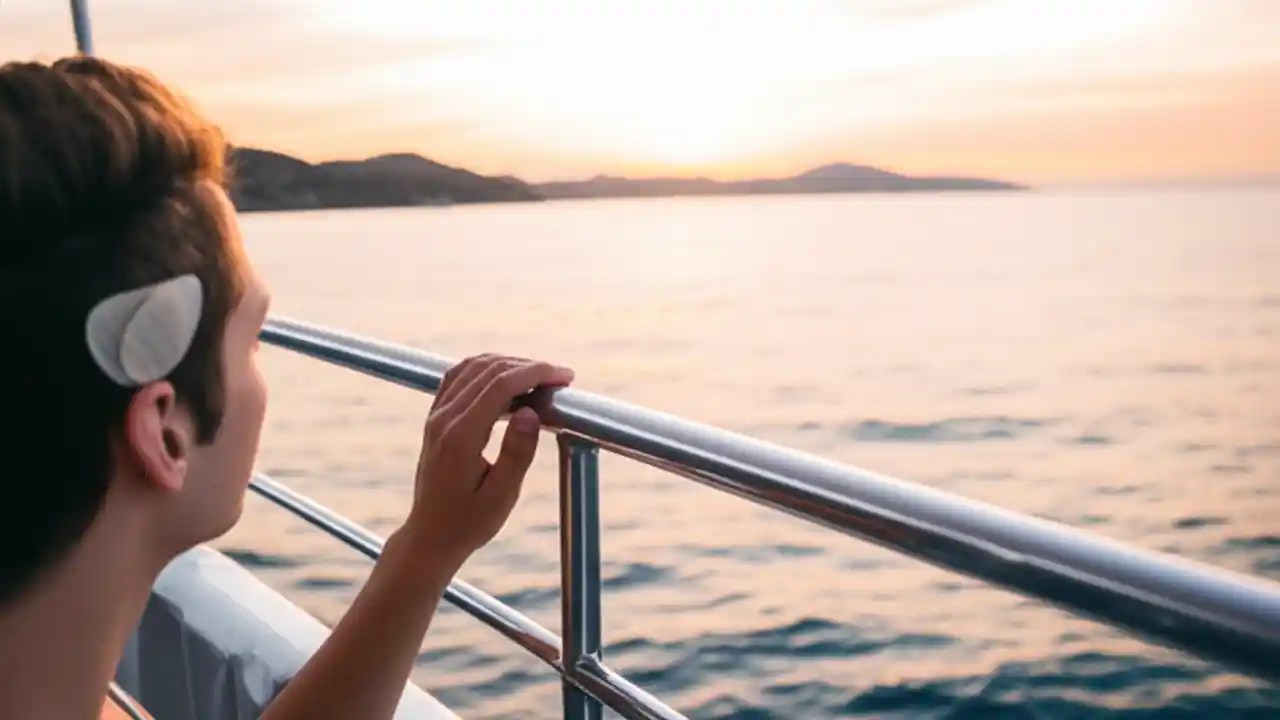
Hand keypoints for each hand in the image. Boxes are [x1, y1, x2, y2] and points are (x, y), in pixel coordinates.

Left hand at [401, 354, 573, 568]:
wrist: (430, 535)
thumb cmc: (468, 522)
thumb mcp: (501, 497)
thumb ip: (517, 454)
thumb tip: (531, 412)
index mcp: (460, 438)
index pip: (500, 386)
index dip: (535, 373)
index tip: (565, 376)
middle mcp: (443, 419)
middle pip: (487, 370)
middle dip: (528, 366)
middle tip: (560, 376)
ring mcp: (436, 416)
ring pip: (472, 367)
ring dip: (508, 364)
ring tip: (539, 376)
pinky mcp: (435, 417)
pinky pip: (459, 376)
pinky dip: (486, 369)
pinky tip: (507, 378)